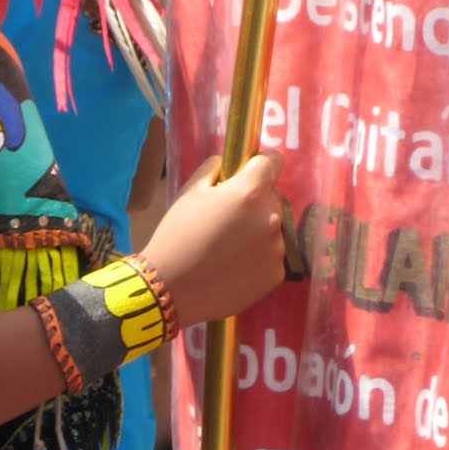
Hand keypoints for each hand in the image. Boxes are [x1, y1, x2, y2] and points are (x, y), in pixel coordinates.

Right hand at [144, 151, 284, 325]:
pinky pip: (271, 255)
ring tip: (227, 247)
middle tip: (227, 217)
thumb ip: (214, 169)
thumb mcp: (190, 192)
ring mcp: (277, 249)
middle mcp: (270, 218)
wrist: (172, 288)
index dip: (261, 162)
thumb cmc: (177, 235)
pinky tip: (232, 266)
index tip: (250, 170)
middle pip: (272, 198)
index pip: (273, 161)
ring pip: (271, 228)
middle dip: (255, 201)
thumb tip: (229, 164)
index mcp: (249, 193)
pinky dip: (257, 257)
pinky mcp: (276, 275)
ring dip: (256, 230)